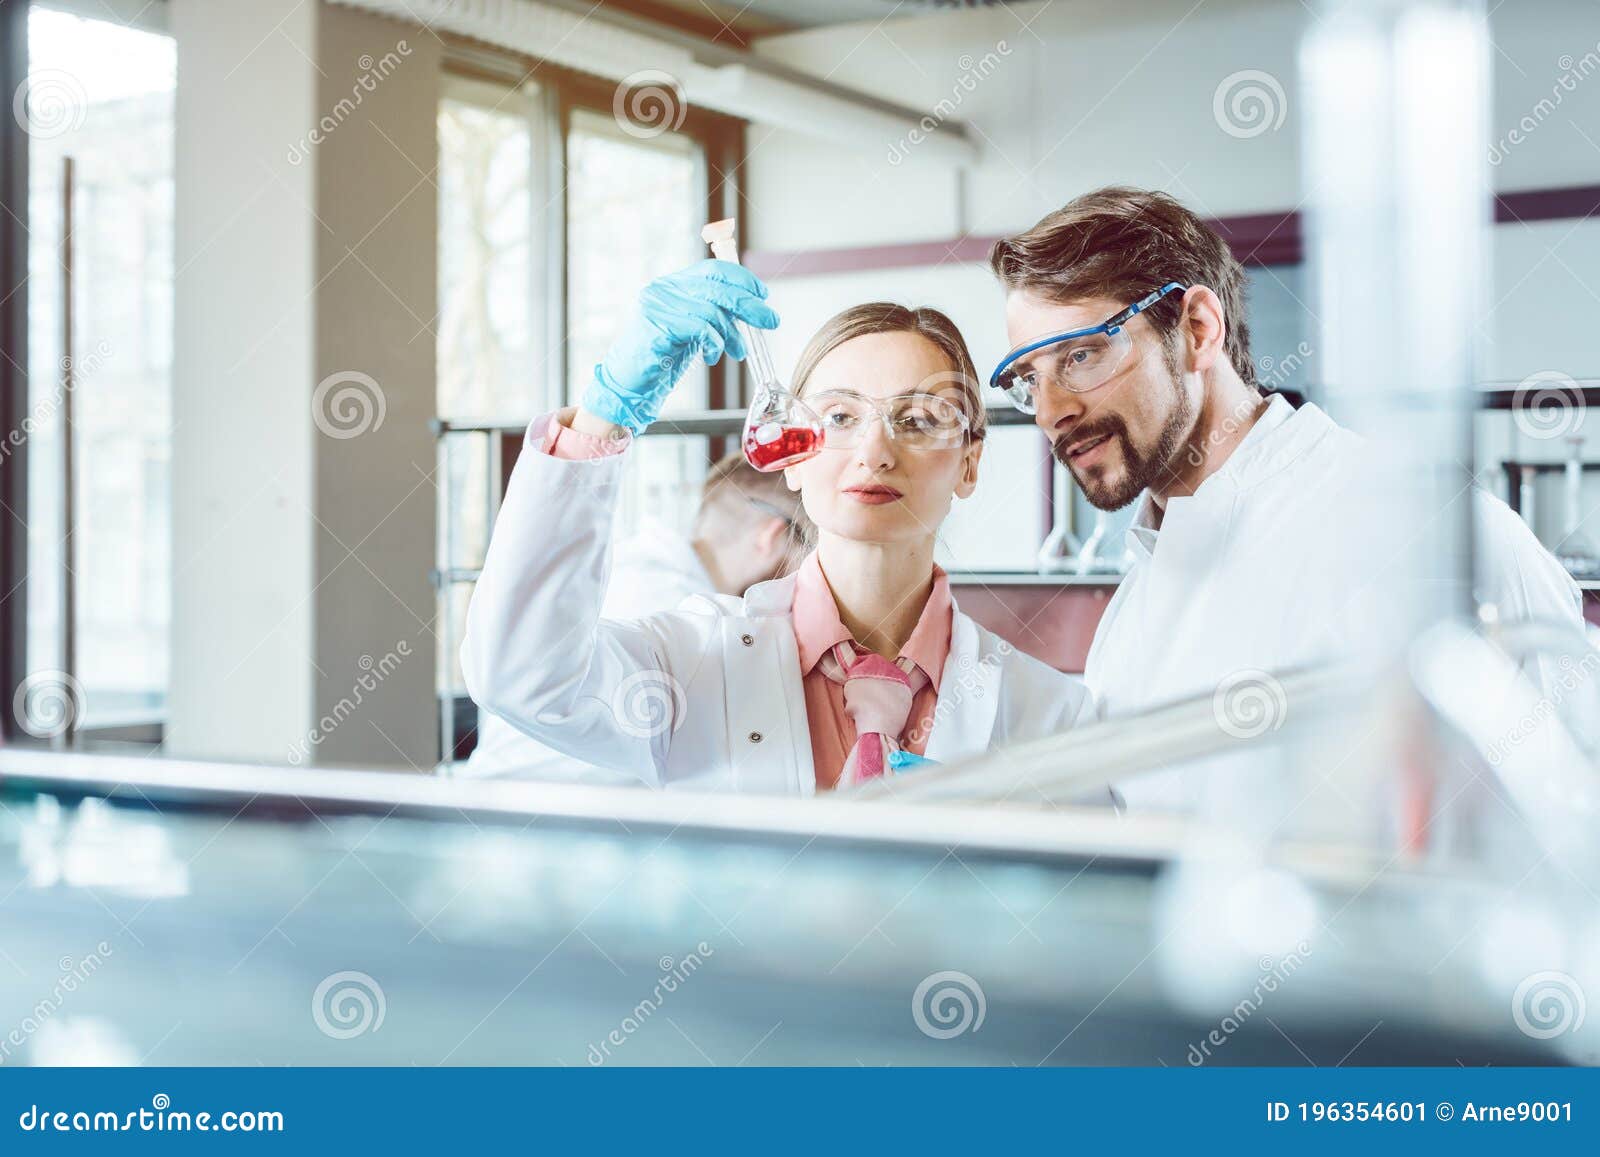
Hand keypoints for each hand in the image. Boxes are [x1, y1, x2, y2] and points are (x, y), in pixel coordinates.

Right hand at [580, 259, 777, 433]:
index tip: (762, 296)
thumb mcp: (691, 329)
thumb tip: (750, 308)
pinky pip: (699, 328)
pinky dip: (714, 343)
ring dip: (733, 334)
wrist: (627, 384)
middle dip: (750, 304)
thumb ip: (711, 313)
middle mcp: (663, 289)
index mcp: (672, 284)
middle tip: (770, 321)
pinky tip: (712, 356)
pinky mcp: (656, 325)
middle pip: (717, 286)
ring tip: (738, 351)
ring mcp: (657, 305)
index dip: (742, 280)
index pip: (713, 269)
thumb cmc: (661, 359)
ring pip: (712, 310)